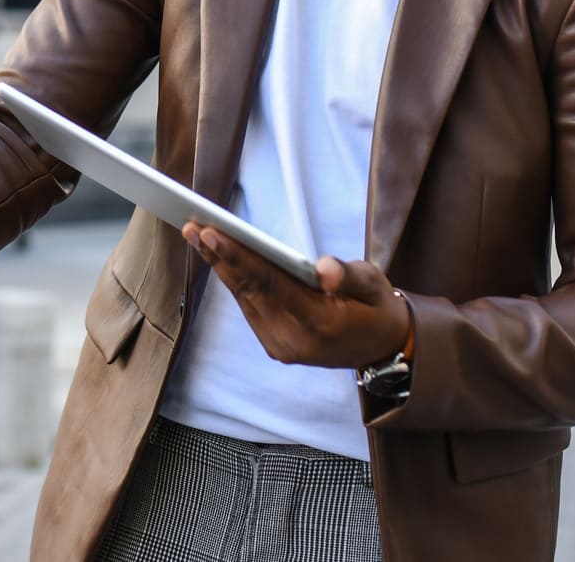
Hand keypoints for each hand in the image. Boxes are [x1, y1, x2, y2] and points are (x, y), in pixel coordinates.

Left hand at [186, 224, 410, 369]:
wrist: (381, 348)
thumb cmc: (376, 306)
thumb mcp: (374, 285)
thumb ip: (349, 275)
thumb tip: (325, 269)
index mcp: (321, 324)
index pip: (270, 284)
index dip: (238, 257)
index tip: (212, 233)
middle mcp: (296, 341)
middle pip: (249, 291)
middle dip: (218, 257)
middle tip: (192, 226)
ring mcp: (283, 347)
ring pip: (244, 299)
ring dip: (220, 266)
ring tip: (197, 235)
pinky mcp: (275, 346)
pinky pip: (249, 307)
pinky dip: (233, 280)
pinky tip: (218, 256)